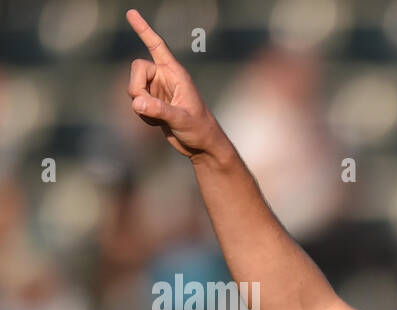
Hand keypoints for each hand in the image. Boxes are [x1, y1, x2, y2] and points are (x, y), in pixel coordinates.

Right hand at [125, 9, 224, 159]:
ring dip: (141, 106)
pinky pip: (136, 103)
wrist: (202, 147)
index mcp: (176, 74)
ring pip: (133, 89)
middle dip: (136, 88)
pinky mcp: (153, 103)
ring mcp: (158, 90)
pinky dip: (143, 116)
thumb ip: (159, 110)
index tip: (131, 12)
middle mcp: (165, 78)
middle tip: (145, 106)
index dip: (144, 30)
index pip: (157, 46)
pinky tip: (159, 124)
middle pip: (136, 69)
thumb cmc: (200, 130)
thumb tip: (137, 102)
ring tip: (160, 119)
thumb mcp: (181, 119)